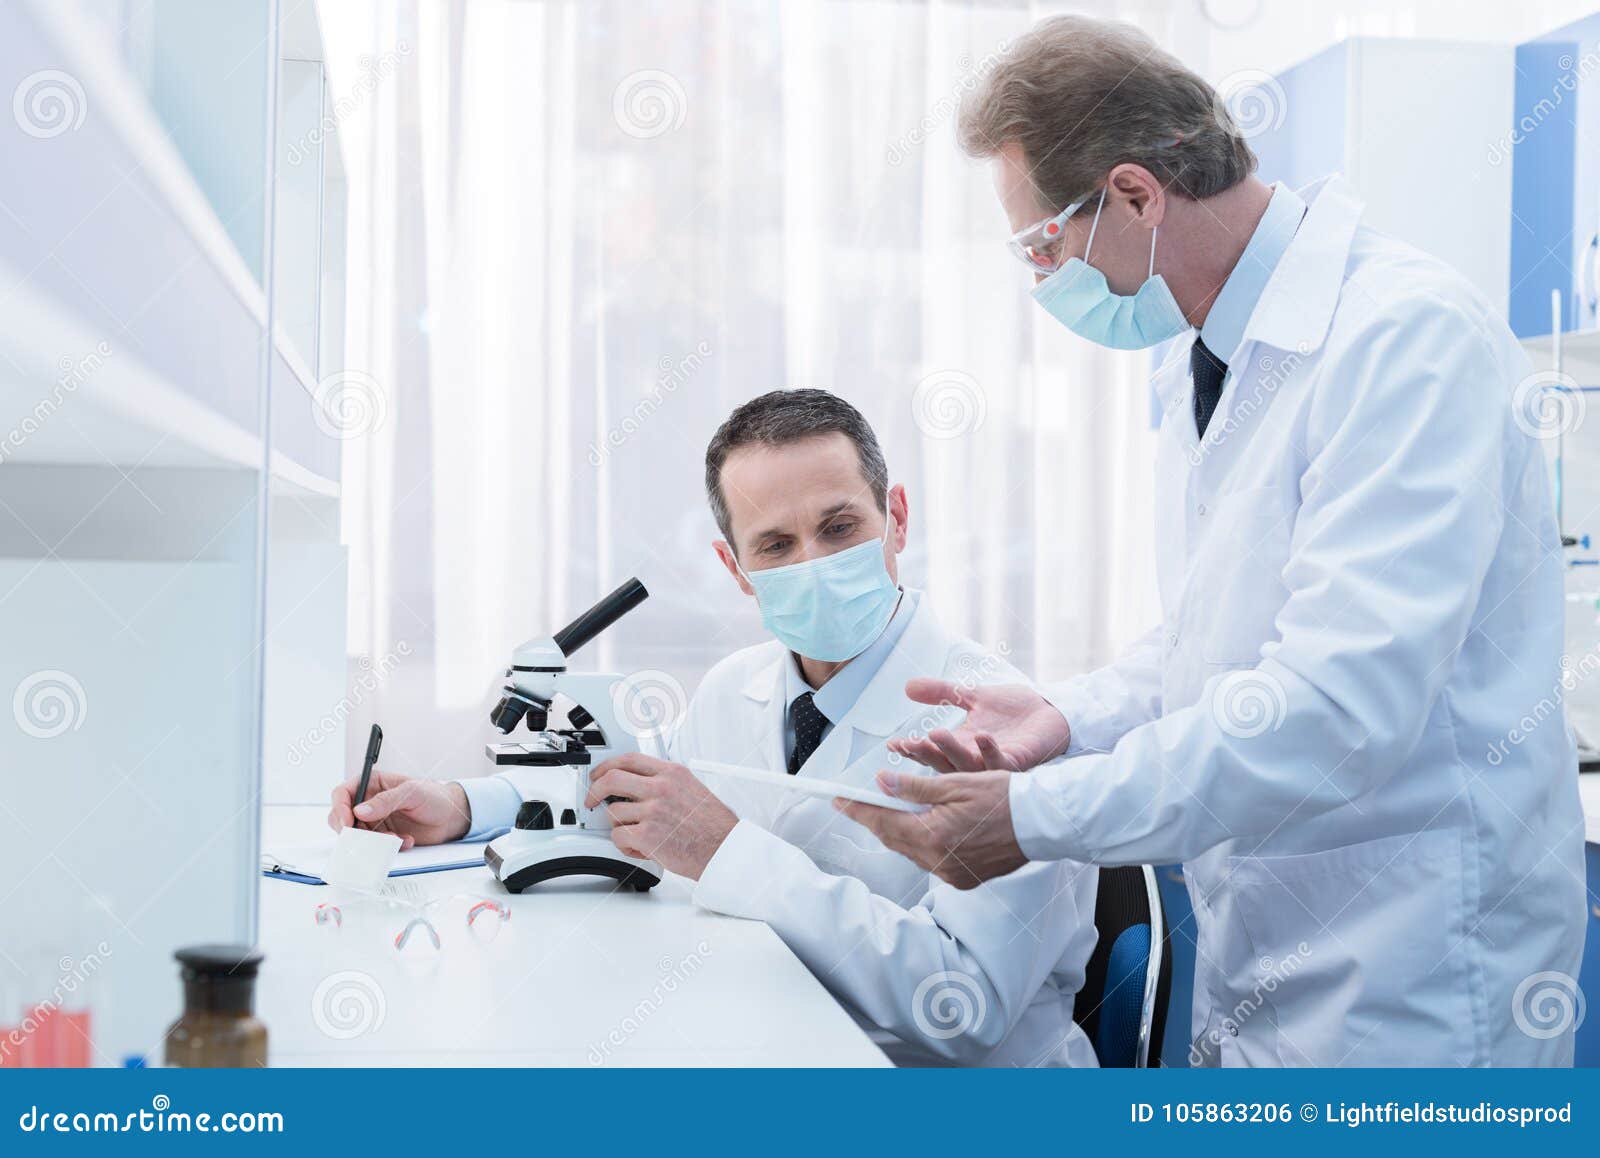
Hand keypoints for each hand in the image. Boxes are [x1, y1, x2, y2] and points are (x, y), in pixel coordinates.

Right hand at [327, 770, 470, 848]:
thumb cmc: (435, 796)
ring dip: (373, 841)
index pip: (343, 793)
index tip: (347, 823)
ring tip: (396, 839)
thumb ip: (386, 801)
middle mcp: (370, 802)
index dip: (340, 808)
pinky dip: (387, 847)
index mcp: (373, 783)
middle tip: (366, 838)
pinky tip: (406, 840)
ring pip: (358, 835)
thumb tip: (360, 810)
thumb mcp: (412, 793)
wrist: (452, 818)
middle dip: (352, 830)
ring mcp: (375, 820)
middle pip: (343, 817)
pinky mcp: (383, 836)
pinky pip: (373, 846)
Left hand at [585, 754, 737, 879]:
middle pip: (611, 779)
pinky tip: (640, 847)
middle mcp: (661, 788)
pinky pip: (618, 837)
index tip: (598, 775)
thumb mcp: (691, 788)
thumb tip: (635, 783)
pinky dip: (625, 846)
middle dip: (594, 791)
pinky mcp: (647, 835)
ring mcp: (653, 811)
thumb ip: (663, 782)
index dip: (607, 767)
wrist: (723, 848)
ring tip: (636, 834)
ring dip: (619, 826)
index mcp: (672, 773)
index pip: (629, 760)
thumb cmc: (712, 824)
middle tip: (592, 800)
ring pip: (613, 814)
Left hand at [835, 770, 1025, 888]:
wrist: (1043, 824)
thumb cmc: (1005, 798)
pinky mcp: (964, 878)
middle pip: (894, 839)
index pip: (883, 821)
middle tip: (857, 803)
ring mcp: (952, 874)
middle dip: (874, 819)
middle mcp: (938, 861)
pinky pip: (931, 859)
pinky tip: (920, 827)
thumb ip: (914, 787)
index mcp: (933, 836)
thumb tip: (881, 784)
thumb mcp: (955, 783)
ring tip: (885, 811)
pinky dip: (921, 841)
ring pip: (911, 850)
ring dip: (898, 830)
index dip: (857, 808)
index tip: (838, 799)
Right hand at [887, 679, 1070, 771]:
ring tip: (935, 734)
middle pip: (944, 762)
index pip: (931, 751)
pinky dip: (991, 751)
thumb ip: (941, 692)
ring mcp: (995, 762)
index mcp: (962, 744)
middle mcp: (975, 758)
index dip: (912, 748)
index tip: (893, 743)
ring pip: (968, 765)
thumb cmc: (1014, 708)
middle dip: (926, 753)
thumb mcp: (971, 695)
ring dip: (952, 751)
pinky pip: (1002, 762)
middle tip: (911, 742)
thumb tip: (907, 686)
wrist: (1051, 711)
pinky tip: (982, 736)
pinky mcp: (1019, 761)